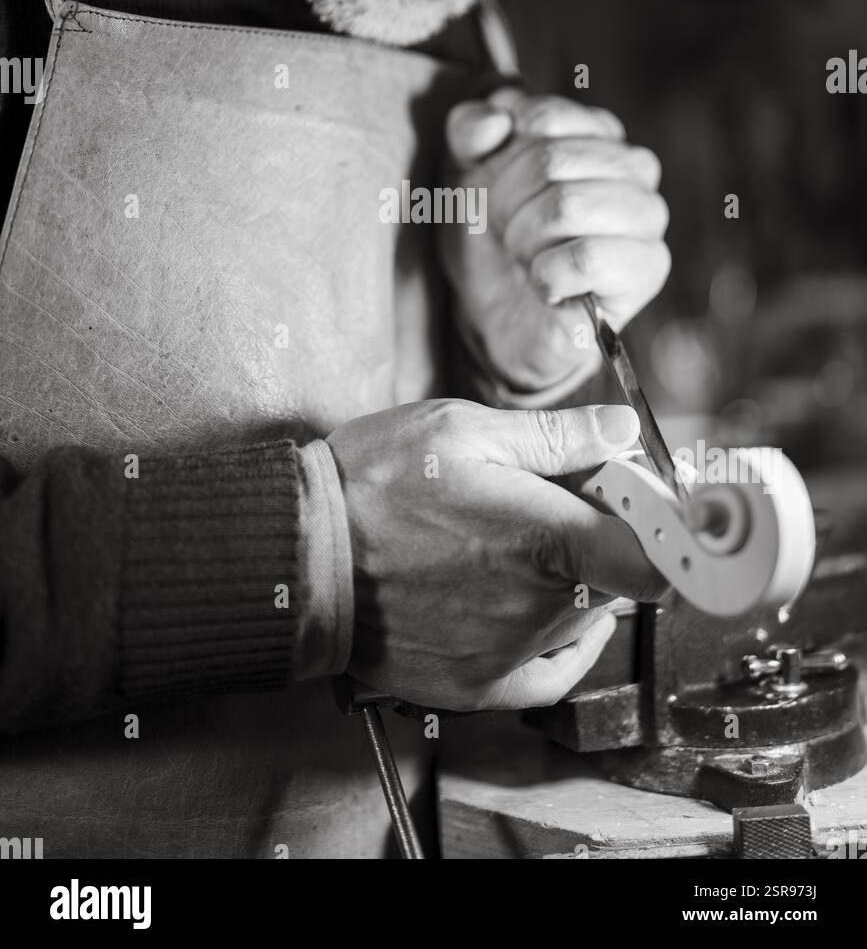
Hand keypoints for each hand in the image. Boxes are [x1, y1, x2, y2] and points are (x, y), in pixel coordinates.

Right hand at [326, 398, 664, 710]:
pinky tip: (547, 614)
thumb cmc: (372, 485)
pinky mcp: (475, 686)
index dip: (671, 534)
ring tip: (504, 544)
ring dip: (567, 583)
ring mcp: (507, 653)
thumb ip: (556, 437)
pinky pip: (549, 672)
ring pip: (578, 617)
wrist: (297, 556)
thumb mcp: (463, 430)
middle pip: (612, 577)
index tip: (660, 512)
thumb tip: (622, 431)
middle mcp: (537, 609)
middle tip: (548, 500)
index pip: (655, 558)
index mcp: (546, 540)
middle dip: (597, 536)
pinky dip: (560, 643)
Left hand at [439, 88, 670, 393]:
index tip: (494, 194)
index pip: (542, 118)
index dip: (499, 161)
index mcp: (596, 132)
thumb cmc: (492, 236)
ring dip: (525, 241)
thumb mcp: (464, 171)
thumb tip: (498, 119)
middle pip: (551, 161)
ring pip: (569, 206)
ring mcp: (646, 217)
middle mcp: (633, 167)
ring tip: (527, 259)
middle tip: (506, 236)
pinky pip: (589, 257)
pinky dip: (549, 275)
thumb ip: (470, 130)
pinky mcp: (647, 268)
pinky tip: (547, 285)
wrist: (497, 315)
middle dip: (506, 205)